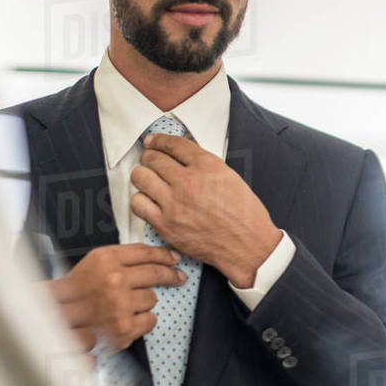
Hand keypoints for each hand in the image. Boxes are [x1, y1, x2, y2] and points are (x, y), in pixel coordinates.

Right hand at [45, 243, 186, 351]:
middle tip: (177, 277)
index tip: (174, 258)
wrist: (56, 319)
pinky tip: (128, 318)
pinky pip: (150, 320)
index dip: (165, 255)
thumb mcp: (95, 263)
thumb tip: (156, 256)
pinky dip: (143, 321)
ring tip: (125, 305)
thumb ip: (122, 257)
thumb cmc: (76, 292)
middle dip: (170, 275)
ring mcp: (119, 304)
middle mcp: (113, 280)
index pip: (145, 252)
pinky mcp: (123, 327)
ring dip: (144, 302)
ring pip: (152, 298)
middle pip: (156, 273)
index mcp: (106, 259)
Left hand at [130, 133, 282, 288]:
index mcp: (208, 166)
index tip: (152, 141)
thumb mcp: (230, 177)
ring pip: (140, 177)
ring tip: (149, 181)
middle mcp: (189, 182)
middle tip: (149, 161)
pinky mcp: (165, 224)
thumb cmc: (243, 214)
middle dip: (149, 157)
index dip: (158, 140)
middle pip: (153, 158)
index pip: (173, 144)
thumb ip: (203, 164)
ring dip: (143, 177)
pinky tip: (150, 201)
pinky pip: (138, 203)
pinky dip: (141, 200)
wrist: (247, 245)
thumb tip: (180, 156)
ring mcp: (174, 203)